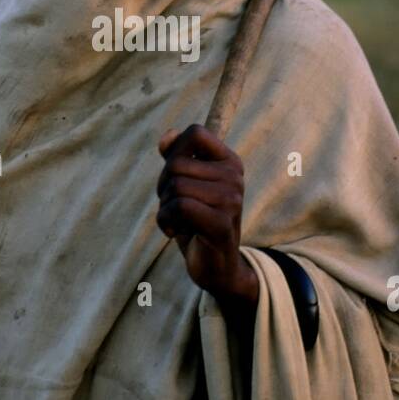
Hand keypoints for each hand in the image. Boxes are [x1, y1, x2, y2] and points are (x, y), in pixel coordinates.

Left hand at [156, 124, 258, 316]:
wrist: (216, 266)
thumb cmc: (197, 222)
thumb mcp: (186, 185)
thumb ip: (176, 158)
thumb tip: (167, 136)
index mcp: (229, 161)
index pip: (195, 133)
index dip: (175, 153)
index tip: (177, 177)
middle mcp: (234, 176)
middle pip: (176, 164)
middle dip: (164, 187)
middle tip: (175, 208)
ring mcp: (231, 200)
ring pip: (176, 186)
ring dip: (164, 208)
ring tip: (178, 221)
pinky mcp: (221, 224)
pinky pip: (180, 207)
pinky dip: (166, 220)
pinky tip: (175, 232)